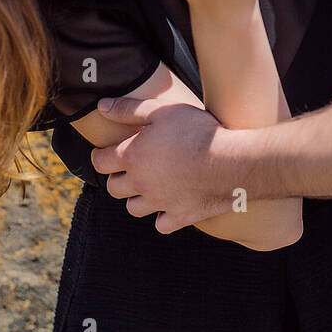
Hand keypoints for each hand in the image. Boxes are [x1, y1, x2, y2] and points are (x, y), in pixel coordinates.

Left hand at [90, 96, 238, 232]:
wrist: (231, 161)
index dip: (100, 156)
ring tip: (149, 186)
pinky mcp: (179, 217)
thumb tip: (101, 106)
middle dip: (117, 177)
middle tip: (130, 168)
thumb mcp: (162, 111)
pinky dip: (162, 216)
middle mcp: (140, 183)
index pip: (99, 162)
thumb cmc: (197, 131)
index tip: (106, 153)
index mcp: (132, 156)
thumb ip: (129, 109)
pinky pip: (161, 225)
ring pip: (133, 208)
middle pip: (113, 188)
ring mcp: (159, 203)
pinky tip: (170, 203)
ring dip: (136, 198)